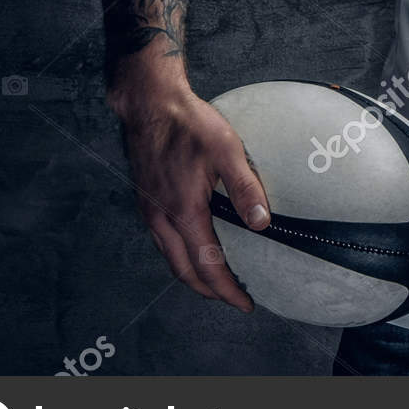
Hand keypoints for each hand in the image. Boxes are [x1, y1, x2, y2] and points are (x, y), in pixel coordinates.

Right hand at [114, 79, 271, 311]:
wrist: (149, 105)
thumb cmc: (190, 124)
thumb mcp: (227, 150)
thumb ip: (245, 187)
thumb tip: (262, 223)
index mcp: (184, 210)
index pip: (207, 264)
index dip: (227, 289)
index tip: (245, 303)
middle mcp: (162, 217)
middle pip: (184, 270)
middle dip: (210, 290)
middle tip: (234, 299)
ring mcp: (150, 211)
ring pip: (171, 258)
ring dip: (194, 275)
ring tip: (218, 281)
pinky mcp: (146, 202)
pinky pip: (163, 243)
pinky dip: (181, 257)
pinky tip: (195, 250)